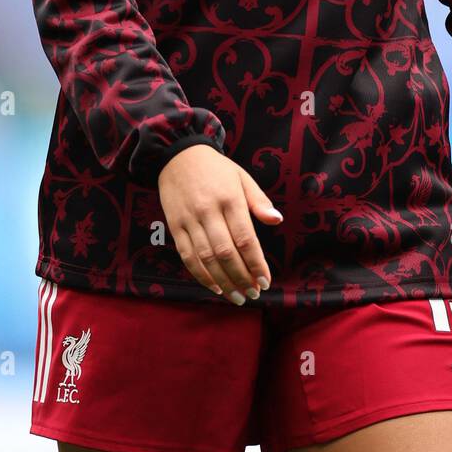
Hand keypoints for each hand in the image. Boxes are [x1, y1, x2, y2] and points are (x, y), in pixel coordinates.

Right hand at [157, 146, 282, 303]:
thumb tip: (277, 220)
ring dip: (224, 282)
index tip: (266, 281)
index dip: (256, 263)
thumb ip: (259, 201)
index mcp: (229, 198)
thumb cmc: (216, 169)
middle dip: (242, 278)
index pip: (245, 238)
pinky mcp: (174, 226)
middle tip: (254, 293)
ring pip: (206, 259)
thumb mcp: (242, 177)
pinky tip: (215, 287)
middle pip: (226, 253)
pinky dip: (201, 275)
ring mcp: (189, 220)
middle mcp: (208, 211)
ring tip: (238, 297)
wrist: (178, 155)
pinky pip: (187, 256)